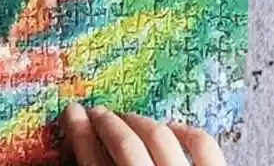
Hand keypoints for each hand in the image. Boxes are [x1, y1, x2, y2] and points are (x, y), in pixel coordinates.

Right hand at [58, 103, 225, 165]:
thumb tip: (78, 145)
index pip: (92, 161)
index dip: (79, 134)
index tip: (71, 114)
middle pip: (125, 145)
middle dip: (106, 122)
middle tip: (95, 112)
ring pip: (159, 137)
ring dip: (137, 121)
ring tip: (126, 117)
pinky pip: (202, 144)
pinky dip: (184, 130)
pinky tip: (170, 127)